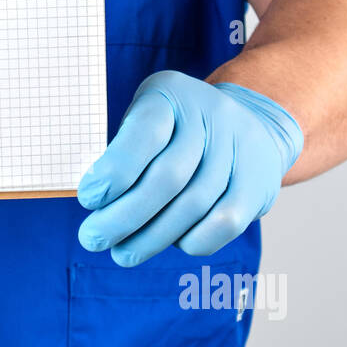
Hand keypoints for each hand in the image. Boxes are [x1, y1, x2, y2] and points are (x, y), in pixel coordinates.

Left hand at [77, 71, 302, 264]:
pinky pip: (222, 224)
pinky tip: (170, 243)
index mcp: (172, 93)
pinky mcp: (258, 184)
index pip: (145, 133)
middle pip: (168, 178)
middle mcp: (210, 116)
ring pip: (193, 207)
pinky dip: (190, 241)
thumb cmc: (178, 129)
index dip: (114, 171)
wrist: (252, 123)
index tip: (88, 200)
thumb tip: (96, 205)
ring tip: (123, 252)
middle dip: (123, 217)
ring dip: (150, 238)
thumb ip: (123, 152)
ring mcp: (239, 150)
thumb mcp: (147, 119)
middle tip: (94, 238)